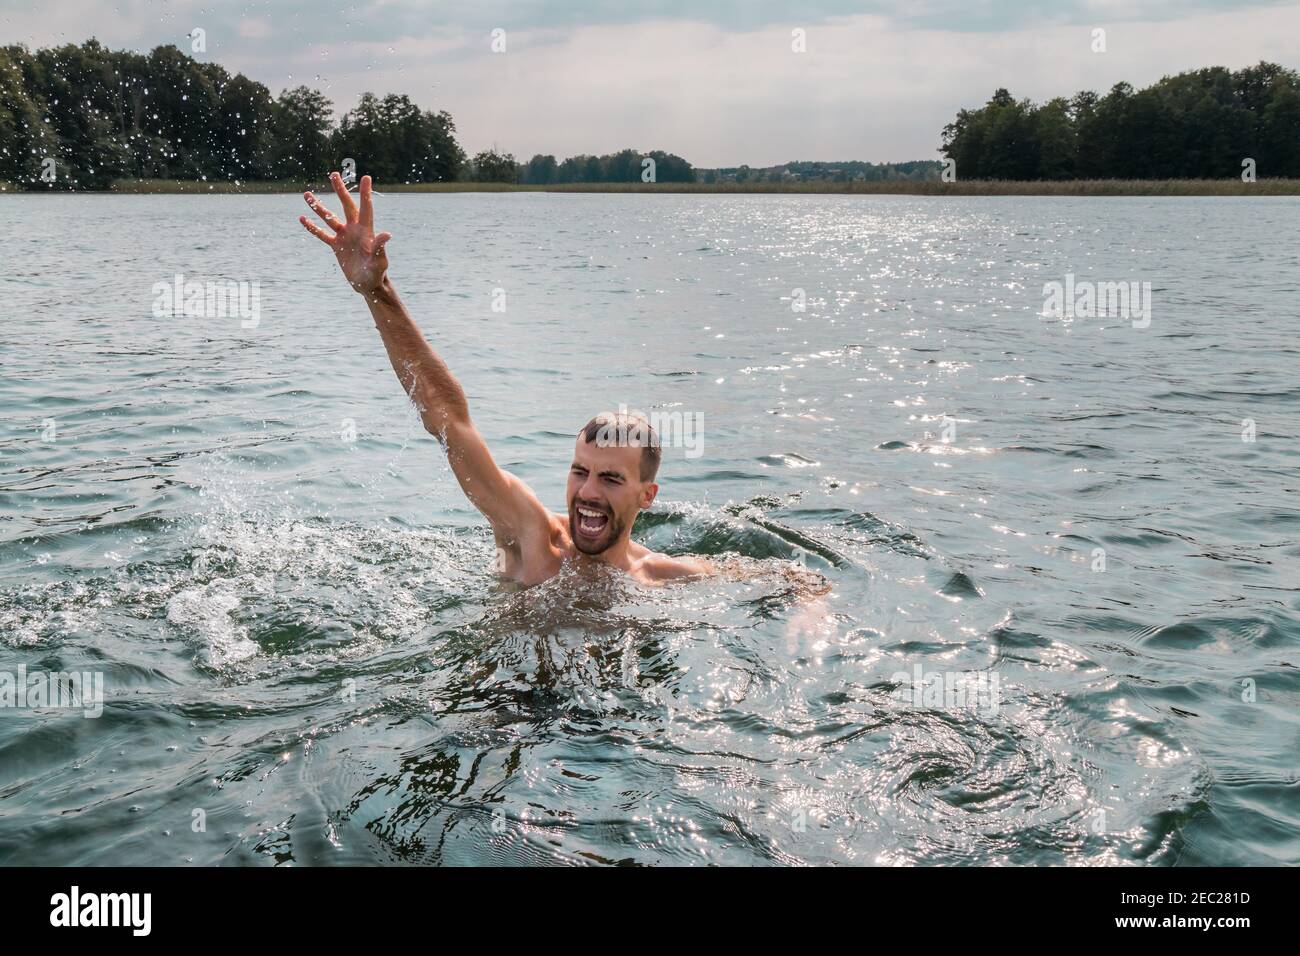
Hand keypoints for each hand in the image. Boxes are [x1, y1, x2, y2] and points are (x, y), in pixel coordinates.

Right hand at [299, 172, 391, 294]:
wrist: (368, 285)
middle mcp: (354, 230)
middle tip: (334, 174)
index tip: (366, 177)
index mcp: (366, 231)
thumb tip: (387, 234)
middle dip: (340, 190)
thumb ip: (380, 247)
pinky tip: (302, 218)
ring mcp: (344, 237)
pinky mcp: (336, 246)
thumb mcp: (379, 261)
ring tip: (306, 194)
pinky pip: (322, 234)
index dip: (365, 193)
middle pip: (346, 206)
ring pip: (329, 218)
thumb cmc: (377, 274)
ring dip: (318, 207)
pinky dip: (312, 227)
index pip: (365, 208)